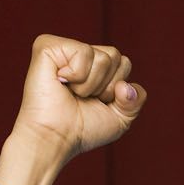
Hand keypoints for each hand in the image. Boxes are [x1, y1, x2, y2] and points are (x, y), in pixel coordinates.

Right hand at [9, 34, 147, 163]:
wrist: (56, 139)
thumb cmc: (82, 130)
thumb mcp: (120, 118)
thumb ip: (136, 99)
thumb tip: (125, 86)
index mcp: (93, 66)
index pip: (124, 63)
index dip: (116, 89)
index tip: (95, 101)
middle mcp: (78, 54)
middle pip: (116, 56)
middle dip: (105, 86)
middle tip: (82, 97)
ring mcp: (62, 48)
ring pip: (103, 57)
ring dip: (91, 85)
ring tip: (71, 92)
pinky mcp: (47, 46)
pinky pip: (84, 52)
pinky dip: (78, 74)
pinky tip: (60, 82)